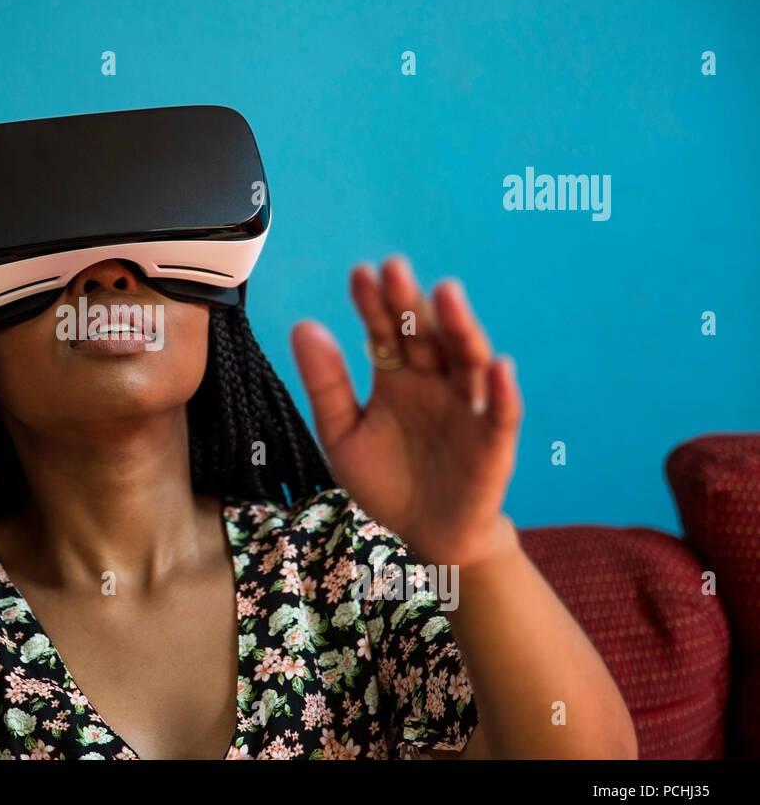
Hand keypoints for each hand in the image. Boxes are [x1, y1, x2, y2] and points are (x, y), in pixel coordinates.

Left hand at [290, 254, 521, 569]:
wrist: (426, 536)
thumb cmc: (386, 481)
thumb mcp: (342, 434)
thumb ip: (326, 384)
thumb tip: (303, 326)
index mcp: (396, 378)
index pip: (384, 331)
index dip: (373, 304)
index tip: (359, 274)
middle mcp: (434, 382)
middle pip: (425, 335)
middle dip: (411, 302)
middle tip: (394, 268)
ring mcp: (467, 407)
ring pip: (467, 359)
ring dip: (459, 326)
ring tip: (447, 293)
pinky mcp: (494, 442)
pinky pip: (501, 413)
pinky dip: (501, 390)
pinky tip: (496, 367)